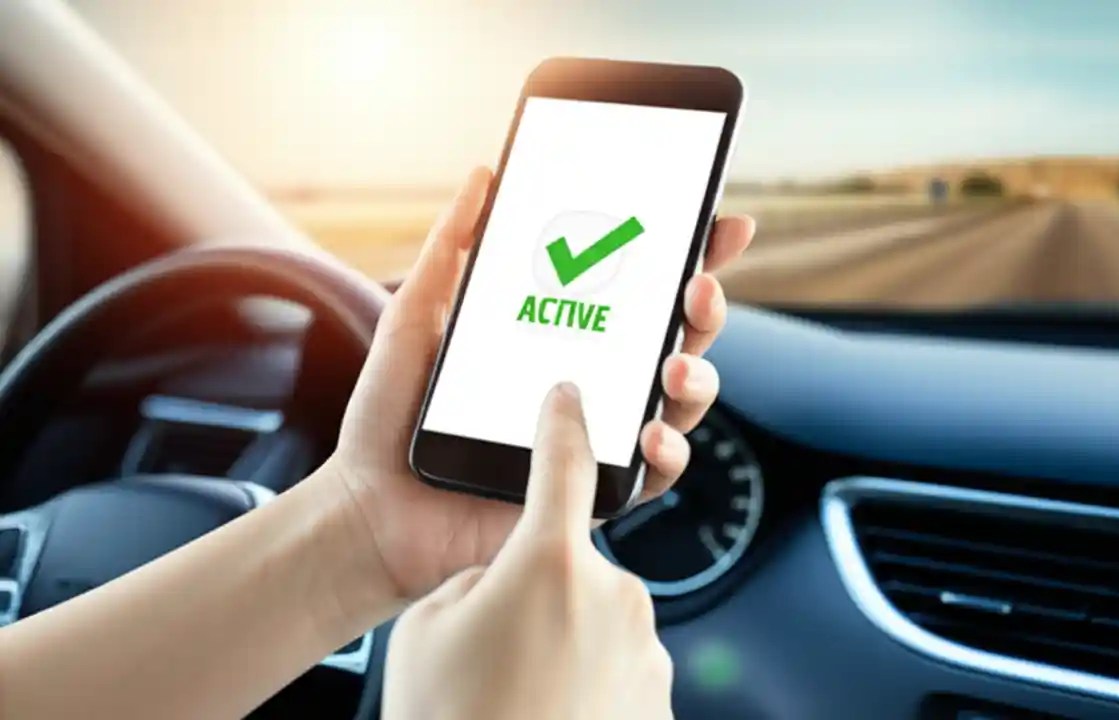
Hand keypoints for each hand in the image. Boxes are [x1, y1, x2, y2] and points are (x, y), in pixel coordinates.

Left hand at [325, 167, 754, 598]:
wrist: (371, 505)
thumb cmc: (391, 416)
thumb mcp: (417, 318)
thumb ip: (450, 250)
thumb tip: (485, 172)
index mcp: (564, 332)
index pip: (641, 287)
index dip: (689, 255)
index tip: (719, 222)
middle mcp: (593, 380)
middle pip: (676, 337)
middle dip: (704, 307)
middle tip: (698, 287)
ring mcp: (598, 434)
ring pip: (681, 402)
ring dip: (697, 377)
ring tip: (675, 365)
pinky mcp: (593, 491)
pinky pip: (655, 474)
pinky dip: (668, 452)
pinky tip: (651, 432)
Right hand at [383, 384, 672, 719]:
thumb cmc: (454, 719)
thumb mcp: (428, 630)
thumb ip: (474, 577)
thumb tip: (503, 575)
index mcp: (549, 563)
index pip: (564, 463)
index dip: (562, 422)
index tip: (568, 396)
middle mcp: (612, 595)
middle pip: (571, 562)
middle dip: (537, 590)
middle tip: (494, 647)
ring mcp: (643, 647)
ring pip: (594, 618)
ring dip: (561, 641)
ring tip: (515, 691)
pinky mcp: (658, 693)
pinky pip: (616, 663)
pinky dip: (585, 680)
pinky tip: (547, 710)